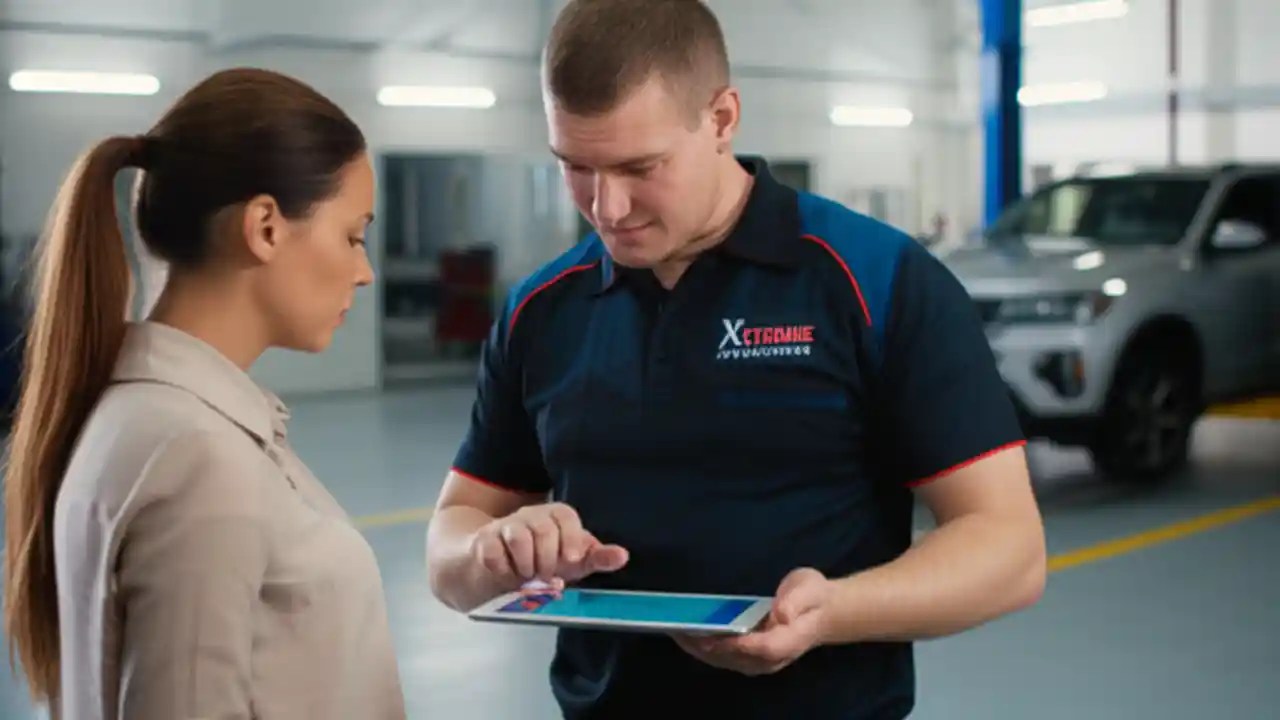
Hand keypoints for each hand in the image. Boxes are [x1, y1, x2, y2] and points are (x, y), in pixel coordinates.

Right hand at [470, 502, 628, 590]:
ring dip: (526, 565)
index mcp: (555, 517)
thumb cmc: (540, 561)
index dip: (570, 538)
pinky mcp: (484, 541)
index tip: (571, 560)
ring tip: (528, 577)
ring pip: (518, 537)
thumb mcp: (573, 562)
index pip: (565, 515)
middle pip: (543, 528)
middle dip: (547, 560)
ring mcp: (506, 526)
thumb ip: (596, 558)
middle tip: (546, 576)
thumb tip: (622, 556)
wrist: (497, 565)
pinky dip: (503, 570)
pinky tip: (508, 576)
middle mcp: (531, 516)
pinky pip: (493, 552)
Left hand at [672, 568, 832, 675]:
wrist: (822, 612)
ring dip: (699, 649)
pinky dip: (703, 648)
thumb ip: (794, 600)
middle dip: (705, 646)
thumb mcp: (809, 589)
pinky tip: (686, 634)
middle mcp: (771, 657)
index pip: (761, 648)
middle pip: (735, 658)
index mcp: (789, 640)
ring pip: (725, 660)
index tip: (711, 633)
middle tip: (679, 628)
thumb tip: (780, 614)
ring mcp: (760, 661)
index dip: (736, 643)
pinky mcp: (749, 657)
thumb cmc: (813, 597)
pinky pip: (723, 657)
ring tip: (675, 630)